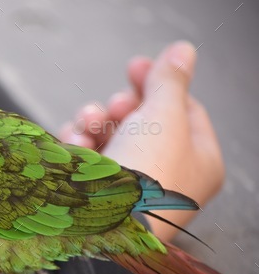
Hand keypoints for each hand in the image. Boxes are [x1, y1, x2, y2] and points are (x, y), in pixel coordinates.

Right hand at [60, 41, 223, 238]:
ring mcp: (130, 183)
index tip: (135, 67)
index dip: (158, 84)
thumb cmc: (145, 174)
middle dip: (119, 108)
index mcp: (198, 159)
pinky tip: (75, 146)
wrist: (104, 224)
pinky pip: (88, 154)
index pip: (182, 109)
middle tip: (112, 107)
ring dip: (93, 123)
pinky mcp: (97, 190)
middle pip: (142, 120)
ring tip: (87, 126)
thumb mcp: (164, 116)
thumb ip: (170, 80)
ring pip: (109, 133)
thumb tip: (183, 49)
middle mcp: (166, 172)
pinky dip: (78, 145)